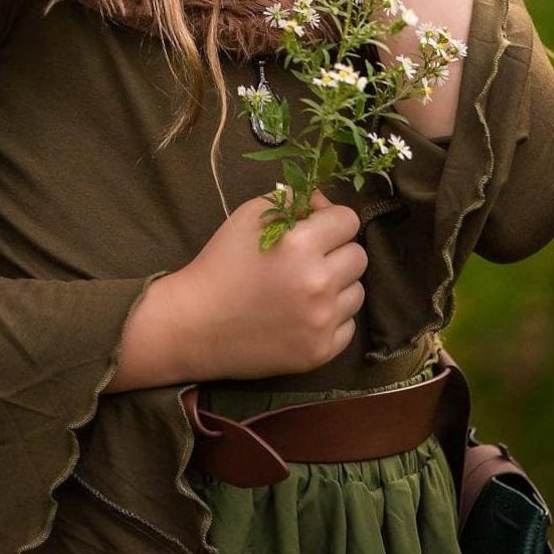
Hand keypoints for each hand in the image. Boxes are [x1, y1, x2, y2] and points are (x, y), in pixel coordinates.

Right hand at [109, 190, 367, 388]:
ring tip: (304, 290)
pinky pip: (348, 326)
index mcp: (301, 244)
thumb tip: (324, 205)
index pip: (348, 221)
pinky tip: (302, 315)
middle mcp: (318, 283)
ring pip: (357, 292)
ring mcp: (322, 322)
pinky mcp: (320, 352)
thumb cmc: (220, 264)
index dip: (330, 220)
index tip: (313, 228)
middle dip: (337, 252)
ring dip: (337, 286)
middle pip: (358, 256)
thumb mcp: (248, 217)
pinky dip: (331, 319)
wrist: (194, 325)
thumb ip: (291, 201)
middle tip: (307, 260)